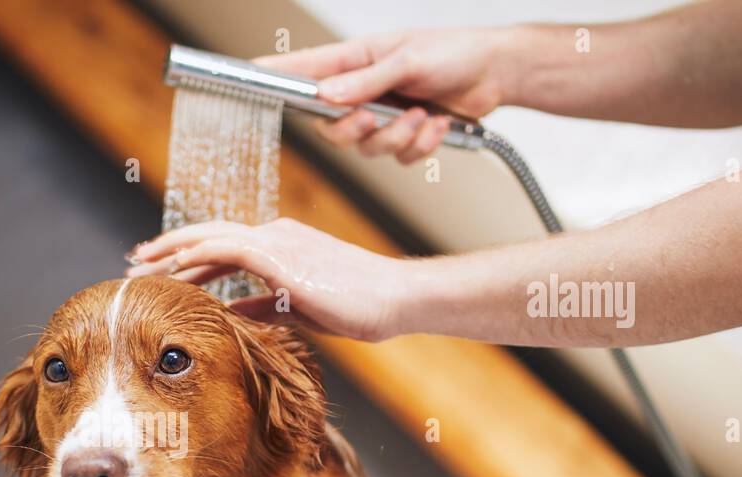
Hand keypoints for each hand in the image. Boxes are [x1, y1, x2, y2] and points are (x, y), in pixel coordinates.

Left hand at [125, 218, 409, 341]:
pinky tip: (177, 267)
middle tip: (134, 261)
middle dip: (167, 248)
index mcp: (279, 246)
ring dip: (173, 250)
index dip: (185, 255)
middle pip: (208, 236)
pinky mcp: (285, 257)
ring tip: (142, 264)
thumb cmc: (358, 305)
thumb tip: (231, 311)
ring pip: (212, 237)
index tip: (155, 268)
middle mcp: (275, 236)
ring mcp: (279, 243)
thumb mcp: (299, 308)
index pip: (221, 245)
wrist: (396, 298)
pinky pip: (232, 249)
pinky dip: (202, 253)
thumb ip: (263, 305)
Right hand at [257, 28, 514, 162]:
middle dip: (354, 131)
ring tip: (423, 115)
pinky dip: (420, 145)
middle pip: (329, 127)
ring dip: (398, 137)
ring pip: (366, 149)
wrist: (496, 73)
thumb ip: (366, 81)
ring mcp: (382, 115)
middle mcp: (362, 90)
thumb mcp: (408, 60)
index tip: (245, 74)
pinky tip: (438, 124)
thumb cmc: (454, 52)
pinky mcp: (403, 136)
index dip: (273, 74)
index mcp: (355, 61)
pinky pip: (397, 158)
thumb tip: (326, 96)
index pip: (303, 69)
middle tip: (375, 119)